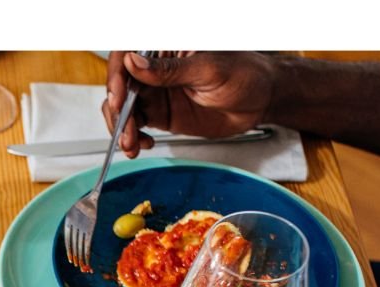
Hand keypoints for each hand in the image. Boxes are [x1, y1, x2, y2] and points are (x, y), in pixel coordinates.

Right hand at [103, 51, 279, 154]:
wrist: (262, 101)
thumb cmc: (244, 74)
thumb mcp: (208, 69)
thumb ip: (170, 70)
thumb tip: (135, 64)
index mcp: (166, 48)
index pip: (127, 55)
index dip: (117, 75)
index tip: (118, 98)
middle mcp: (156, 69)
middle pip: (120, 85)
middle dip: (117, 110)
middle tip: (125, 130)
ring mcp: (157, 92)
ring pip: (124, 108)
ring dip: (122, 128)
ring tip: (131, 145)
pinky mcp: (161, 114)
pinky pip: (136, 124)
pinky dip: (132, 137)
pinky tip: (139, 145)